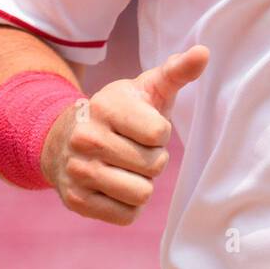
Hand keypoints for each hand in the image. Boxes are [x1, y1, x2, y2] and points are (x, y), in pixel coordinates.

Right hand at [40, 45, 209, 224]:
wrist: (65, 138)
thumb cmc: (121, 112)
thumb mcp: (147, 88)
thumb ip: (177, 71)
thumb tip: (204, 52)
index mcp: (106, 107)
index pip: (159, 133)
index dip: (160, 133)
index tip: (146, 127)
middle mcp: (86, 138)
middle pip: (154, 166)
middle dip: (153, 159)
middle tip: (135, 149)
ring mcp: (78, 171)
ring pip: (141, 194)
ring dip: (143, 184)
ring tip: (127, 167)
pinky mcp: (76, 201)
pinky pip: (126, 216)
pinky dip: (129, 205)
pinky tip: (116, 186)